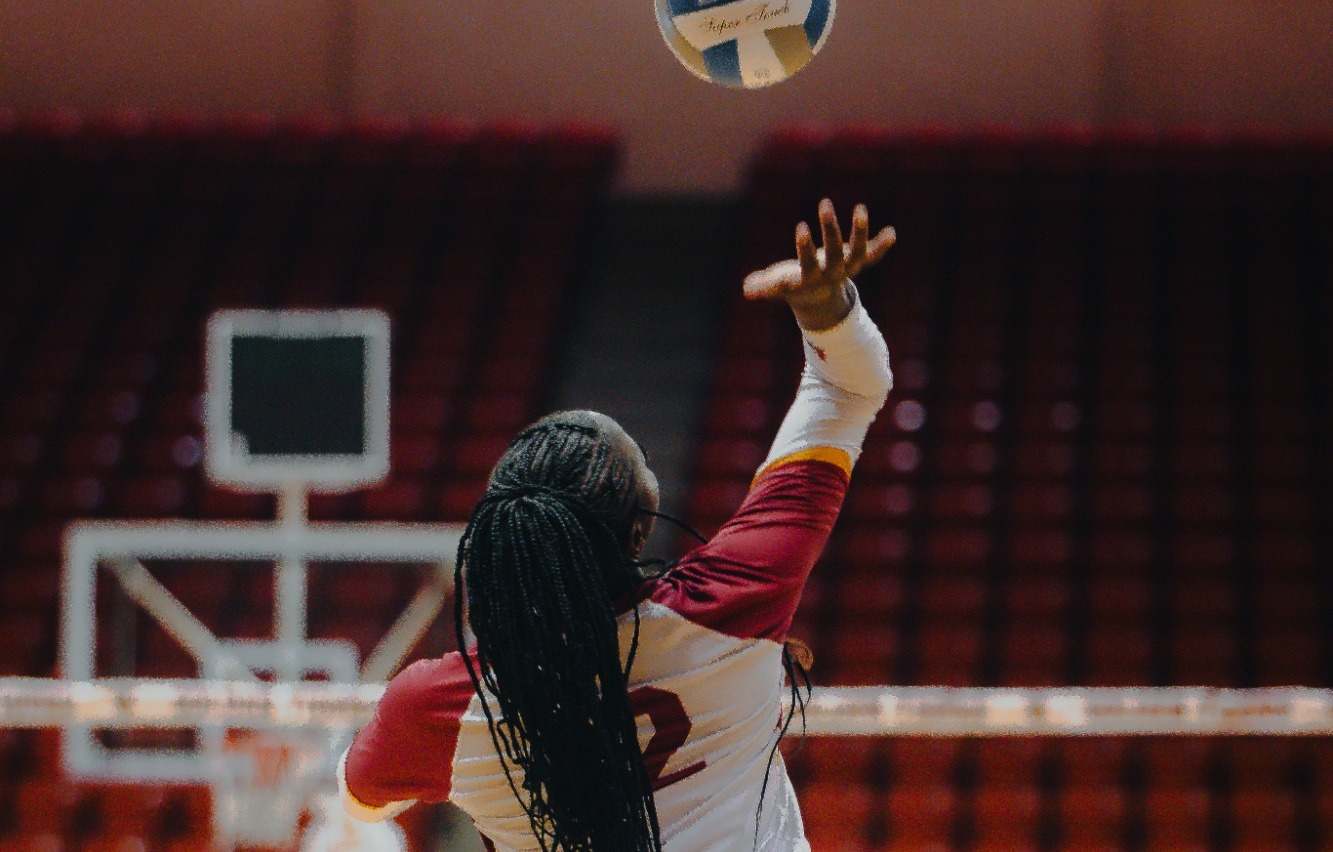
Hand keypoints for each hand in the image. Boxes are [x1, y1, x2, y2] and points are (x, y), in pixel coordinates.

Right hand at [743, 199, 895, 330]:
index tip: (801, 227)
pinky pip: (872, 255)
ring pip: (856, 251)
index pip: (807, 263)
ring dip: (860, 231)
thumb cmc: (793, 285)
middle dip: (830, 229)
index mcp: (810, 278)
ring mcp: (847, 267)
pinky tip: (891, 233)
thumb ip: (763, 287)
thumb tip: (746, 289)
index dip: (805, 247)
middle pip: (834, 252)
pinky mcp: (858, 261)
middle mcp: (832, 273)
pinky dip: (881, 246)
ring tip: (861, 208)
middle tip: (824, 204)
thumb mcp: (778, 286)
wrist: (819, 300)